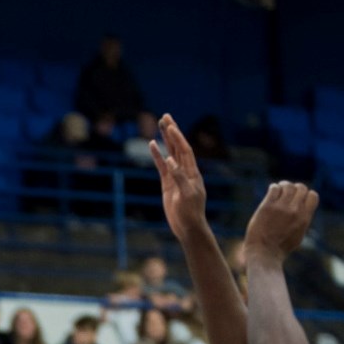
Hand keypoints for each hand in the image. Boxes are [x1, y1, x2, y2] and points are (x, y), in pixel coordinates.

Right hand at [150, 115, 209, 237]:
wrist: (188, 227)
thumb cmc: (191, 213)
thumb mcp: (186, 195)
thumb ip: (179, 177)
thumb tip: (171, 161)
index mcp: (192, 173)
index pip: (185, 151)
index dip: (178, 138)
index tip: (171, 126)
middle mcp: (185, 171)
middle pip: (178, 147)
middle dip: (172, 131)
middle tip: (165, 116)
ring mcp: (176, 176)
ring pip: (170, 153)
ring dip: (165, 139)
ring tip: (160, 124)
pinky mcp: (168, 183)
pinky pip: (161, 166)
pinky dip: (157, 155)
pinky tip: (152, 144)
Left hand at [244, 182, 318, 263]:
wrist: (265, 253)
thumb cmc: (281, 247)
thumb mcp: (299, 234)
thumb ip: (303, 219)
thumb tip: (303, 207)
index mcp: (305, 218)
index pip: (313, 195)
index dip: (306, 195)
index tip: (299, 199)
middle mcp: (295, 211)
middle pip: (301, 187)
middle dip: (295, 189)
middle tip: (287, 194)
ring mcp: (281, 207)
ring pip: (287, 185)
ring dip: (283, 186)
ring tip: (278, 192)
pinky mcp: (268, 206)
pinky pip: (274, 188)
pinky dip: (273, 188)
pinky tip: (271, 194)